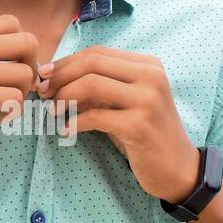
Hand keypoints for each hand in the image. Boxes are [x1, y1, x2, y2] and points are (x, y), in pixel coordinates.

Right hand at [0, 14, 39, 172]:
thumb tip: (29, 52)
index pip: (12, 22)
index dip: (22, 46)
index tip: (12, 67)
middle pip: (28, 42)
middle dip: (31, 67)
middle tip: (16, 87)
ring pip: (25, 74)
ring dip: (22, 94)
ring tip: (2, 105)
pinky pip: (16, 98)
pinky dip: (12, 112)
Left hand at [37, 45, 200, 203]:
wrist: (179, 169)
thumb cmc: (147, 134)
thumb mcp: (126, 103)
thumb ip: (100, 87)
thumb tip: (55, 79)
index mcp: (148, 65)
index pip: (98, 53)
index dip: (66, 63)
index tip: (45, 76)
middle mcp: (151, 77)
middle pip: (92, 63)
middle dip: (61, 76)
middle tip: (43, 92)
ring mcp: (148, 100)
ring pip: (91, 85)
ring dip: (64, 97)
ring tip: (52, 111)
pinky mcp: (140, 126)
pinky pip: (95, 117)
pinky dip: (74, 123)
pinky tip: (66, 131)